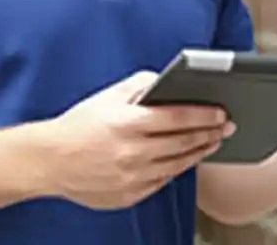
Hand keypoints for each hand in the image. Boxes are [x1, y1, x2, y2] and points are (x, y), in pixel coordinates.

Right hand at [41, 71, 233, 209]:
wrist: (50, 161)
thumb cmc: (79, 126)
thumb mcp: (108, 96)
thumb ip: (141, 84)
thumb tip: (167, 81)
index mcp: (127, 123)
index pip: (177, 117)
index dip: (204, 115)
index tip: (220, 113)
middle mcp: (132, 152)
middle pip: (183, 142)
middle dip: (210, 133)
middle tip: (226, 126)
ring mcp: (131, 177)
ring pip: (177, 164)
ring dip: (200, 152)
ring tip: (213, 142)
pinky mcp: (129, 195)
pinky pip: (162, 181)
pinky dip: (178, 168)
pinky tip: (187, 159)